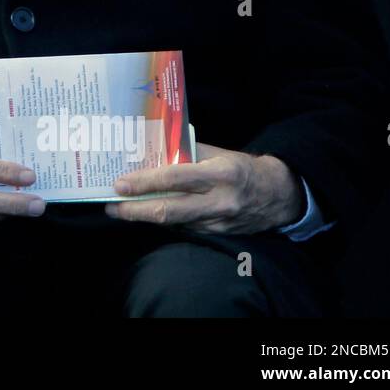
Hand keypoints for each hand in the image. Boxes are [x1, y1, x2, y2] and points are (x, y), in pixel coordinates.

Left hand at [103, 143, 304, 234]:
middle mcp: (220, 201)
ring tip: (123, 209)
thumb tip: (151, 154)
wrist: (278, 195)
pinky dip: (166, 221)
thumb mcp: (217, 154)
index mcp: (220, 174)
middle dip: (135, 210)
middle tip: (111, 206)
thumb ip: (186, 154)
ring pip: (174, 222)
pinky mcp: (219, 236)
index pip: (174, 179)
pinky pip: (185, 228)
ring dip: (146, 217)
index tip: (120, 184)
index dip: (144, 183)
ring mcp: (219, 222)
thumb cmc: (242, 168)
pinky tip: (151, 213)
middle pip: (169, 210)